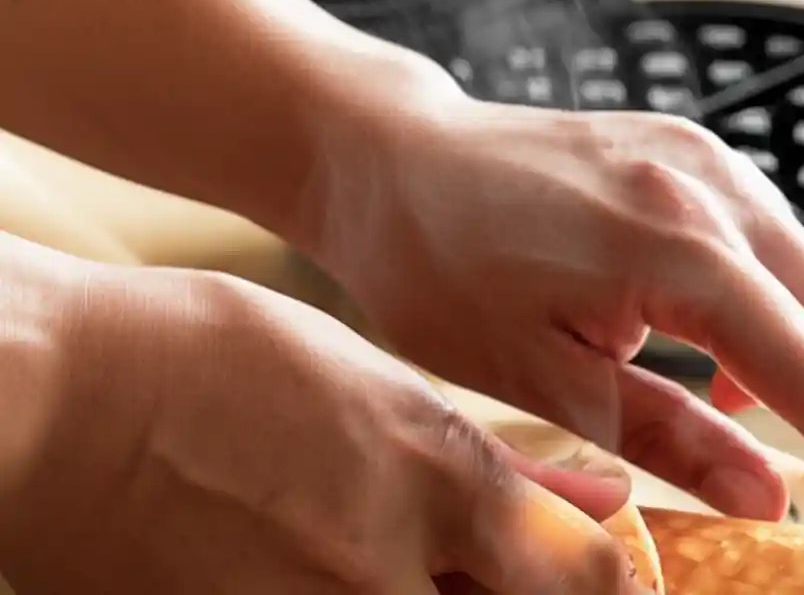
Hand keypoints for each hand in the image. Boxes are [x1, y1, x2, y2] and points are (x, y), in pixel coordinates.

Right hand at [0, 244, 645, 593]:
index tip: (615, 583)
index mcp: (436, 474)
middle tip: (503, 569)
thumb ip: (497, 461)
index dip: (619, 589)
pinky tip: (340, 571)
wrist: (58, 397)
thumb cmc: (211, 357)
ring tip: (404, 556)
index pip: (591, 579)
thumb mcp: (372, 379)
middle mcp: (392, 566)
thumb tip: (595, 498)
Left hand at [294, 59, 803, 554]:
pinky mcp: (695, 158)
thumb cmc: (437, 258)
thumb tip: (766, 493)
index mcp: (676, 245)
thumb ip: (667, 436)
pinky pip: (772, 247)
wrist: (394, 158)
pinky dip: (784, 317)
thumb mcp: (542, 375)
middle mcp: (713, 188)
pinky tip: (748, 375)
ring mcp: (709, 162)